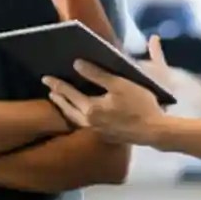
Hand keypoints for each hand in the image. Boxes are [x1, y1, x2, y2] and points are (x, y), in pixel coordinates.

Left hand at [43, 36, 172, 145]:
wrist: (154, 130)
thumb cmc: (139, 104)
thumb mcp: (119, 84)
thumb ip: (97, 74)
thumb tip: (77, 64)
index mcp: (90, 109)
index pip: (68, 93)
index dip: (57, 84)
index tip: (46, 78)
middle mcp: (89, 122)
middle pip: (68, 108)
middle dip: (58, 98)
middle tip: (49, 89)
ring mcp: (96, 131)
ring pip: (74, 118)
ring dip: (66, 108)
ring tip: (59, 101)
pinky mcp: (104, 135)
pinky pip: (83, 124)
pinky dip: (76, 115)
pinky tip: (79, 112)